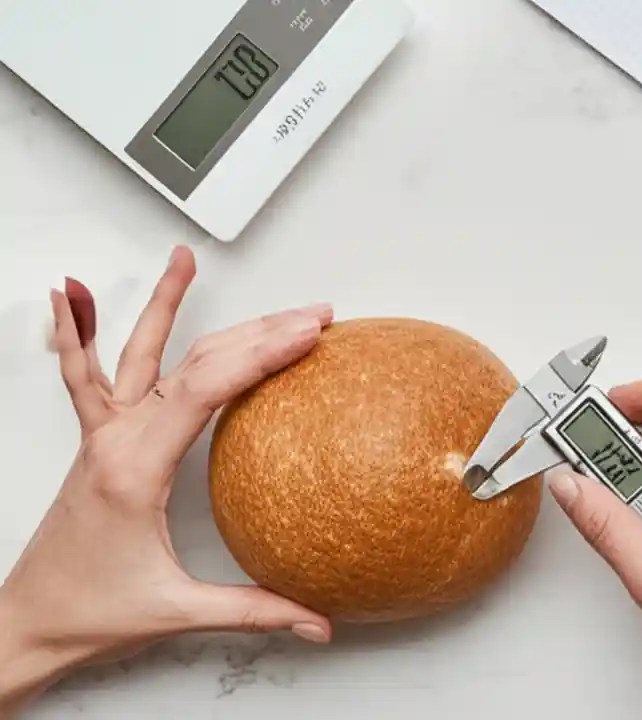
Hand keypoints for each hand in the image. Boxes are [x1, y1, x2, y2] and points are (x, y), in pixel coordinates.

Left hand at [0, 247, 334, 716]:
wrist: (30, 621)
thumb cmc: (91, 611)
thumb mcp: (178, 610)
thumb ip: (254, 609)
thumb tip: (317, 620)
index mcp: (135, 470)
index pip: (204, 390)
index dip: (261, 355)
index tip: (307, 333)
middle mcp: (115, 441)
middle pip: (190, 363)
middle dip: (255, 331)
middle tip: (307, 312)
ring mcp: (102, 436)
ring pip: (137, 354)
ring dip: (162, 304)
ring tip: (181, 260)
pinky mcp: (96, 443)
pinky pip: (84, 376)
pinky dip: (74, 332)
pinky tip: (67, 298)